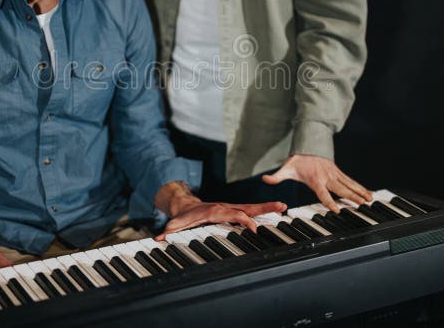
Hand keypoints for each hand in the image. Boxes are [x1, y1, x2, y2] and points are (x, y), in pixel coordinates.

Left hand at [155, 199, 286, 240]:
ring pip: (252, 208)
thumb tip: (159, 238)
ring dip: (268, 208)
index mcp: (215, 211)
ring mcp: (231, 208)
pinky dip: (264, 211)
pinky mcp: (235, 211)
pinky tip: (276, 213)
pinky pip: (251, 211)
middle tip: (280, 206)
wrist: (186, 206)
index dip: (243, 221)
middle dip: (264, 207)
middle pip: (247, 207)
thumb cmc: (185, 217)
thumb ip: (169, 231)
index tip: (254, 228)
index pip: (232, 214)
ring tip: (284, 207)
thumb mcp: (176, 224)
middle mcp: (225, 207)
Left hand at [262, 155, 370, 212]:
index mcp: (315, 179)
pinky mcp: (338, 172)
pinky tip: (367, 193)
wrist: (307, 146)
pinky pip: (350, 180)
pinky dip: (359, 187)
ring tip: (369, 199)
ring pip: (349, 184)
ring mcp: (334, 174)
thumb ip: (276, 177)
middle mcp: (327, 177)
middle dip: (352, 197)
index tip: (337, 210)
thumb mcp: (286, 169)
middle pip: (341, 189)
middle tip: (362, 204)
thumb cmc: (297, 161)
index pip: (323, 193)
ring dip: (359, 192)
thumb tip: (264, 179)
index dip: (329, 202)